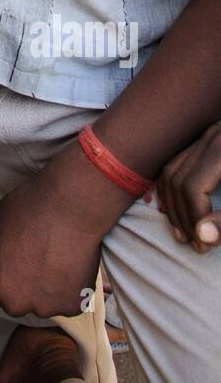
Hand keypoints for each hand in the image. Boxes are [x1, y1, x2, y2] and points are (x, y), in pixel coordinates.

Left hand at [0, 143, 130, 318]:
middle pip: (14, 303)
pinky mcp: (71, 305)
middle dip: (21, 288)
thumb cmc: (29, 209)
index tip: (5, 273)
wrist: (69, 206)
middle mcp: (13, 302)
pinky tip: (70, 264)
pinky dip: (68, 288)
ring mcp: (44, 307)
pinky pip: (66, 301)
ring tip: (54, 259)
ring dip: (46, 289)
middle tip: (33, 261)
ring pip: (42, 303)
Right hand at [157, 124, 220, 252]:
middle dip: (182, 217)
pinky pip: (177, 163)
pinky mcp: (205, 140)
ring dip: (173, 206)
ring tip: (183, 234)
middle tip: (193, 245)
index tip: (204, 246)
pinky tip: (173, 210)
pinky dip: (172, 188)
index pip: (192, 187)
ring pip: (171, 171)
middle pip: (178, 179)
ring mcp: (206, 135)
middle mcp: (212, 136)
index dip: (194, 220)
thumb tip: (202, 236)